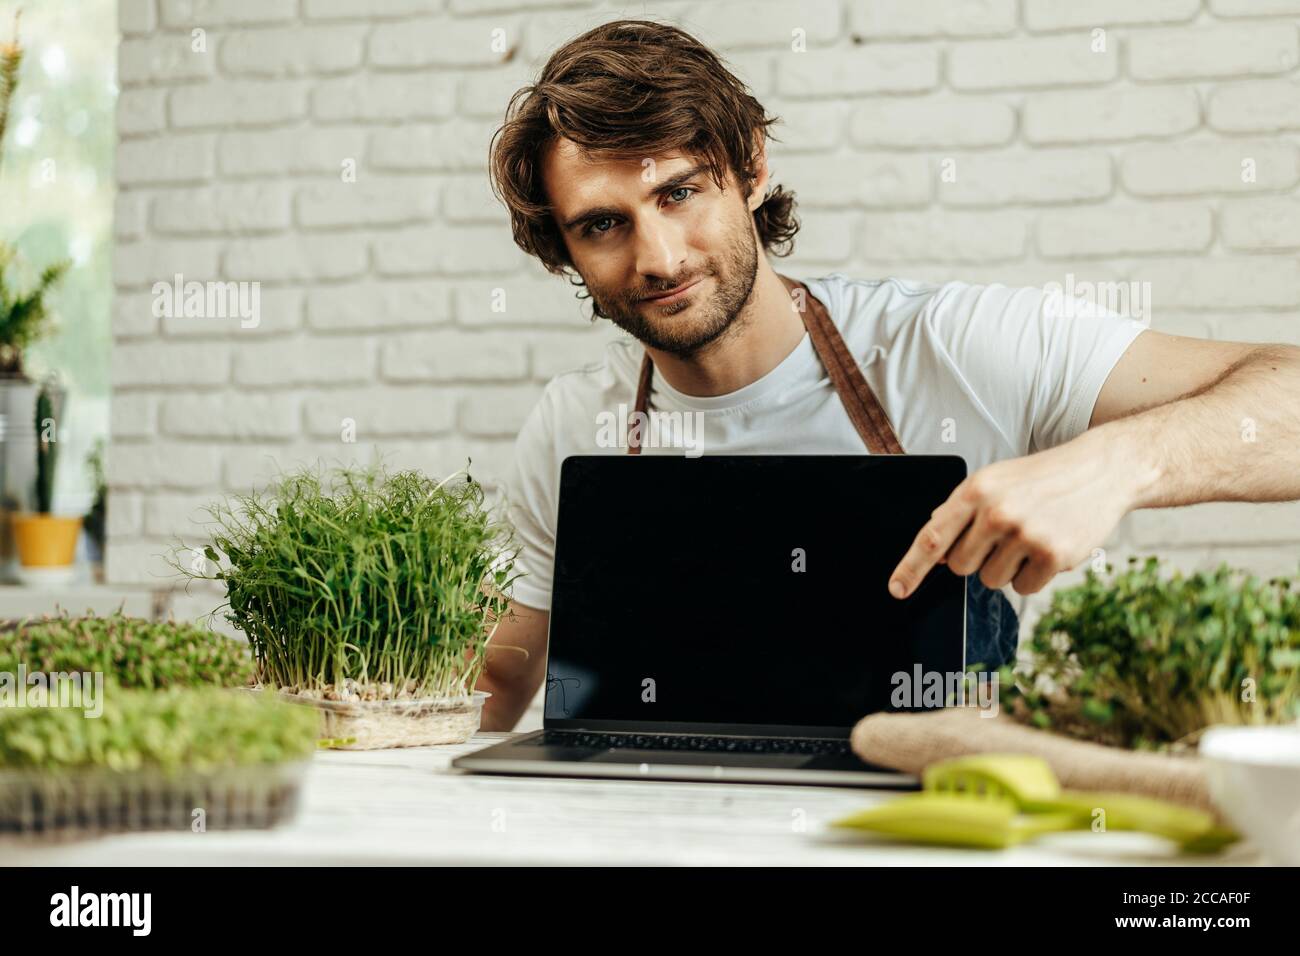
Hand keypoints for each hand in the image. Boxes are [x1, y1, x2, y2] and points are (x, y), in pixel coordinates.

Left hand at [887, 431, 1144, 598]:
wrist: (1100, 470)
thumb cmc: (1038, 478)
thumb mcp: (992, 481)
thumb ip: (959, 512)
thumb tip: (933, 551)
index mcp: (975, 491)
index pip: (931, 538)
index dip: (910, 568)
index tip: (896, 590)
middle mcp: (997, 512)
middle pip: (961, 566)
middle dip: (976, 558)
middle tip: (1002, 535)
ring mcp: (1026, 534)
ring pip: (991, 580)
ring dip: (1006, 567)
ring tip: (1029, 536)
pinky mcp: (1054, 555)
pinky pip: (1024, 588)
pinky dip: (1033, 576)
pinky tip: (1048, 546)